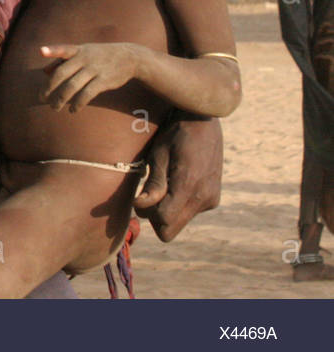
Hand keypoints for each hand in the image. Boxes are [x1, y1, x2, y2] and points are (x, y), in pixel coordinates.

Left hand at [39, 43, 143, 110]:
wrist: (129, 57)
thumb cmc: (100, 55)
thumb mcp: (83, 52)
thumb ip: (63, 60)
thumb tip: (44, 71)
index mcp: (78, 50)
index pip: (63, 49)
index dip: (52, 50)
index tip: (41, 51)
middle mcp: (84, 59)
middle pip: (62, 73)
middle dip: (49, 87)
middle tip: (41, 98)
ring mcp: (94, 69)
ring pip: (72, 86)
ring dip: (61, 99)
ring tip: (55, 107)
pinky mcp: (103, 81)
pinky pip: (86, 94)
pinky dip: (77, 104)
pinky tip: (73, 110)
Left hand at [134, 112, 222, 240]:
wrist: (204, 121)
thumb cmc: (175, 134)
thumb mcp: (159, 155)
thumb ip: (153, 183)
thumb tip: (141, 206)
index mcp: (189, 187)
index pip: (163, 221)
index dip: (146, 212)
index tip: (138, 195)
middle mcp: (204, 198)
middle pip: (171, 229)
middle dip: (155, 216)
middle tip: (147, 191)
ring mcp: (211, 199)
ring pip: (179, 222)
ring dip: (166, 209)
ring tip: (163, 181)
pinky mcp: (213, 198)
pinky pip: (189, 212)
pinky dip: (178, 203)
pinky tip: (175, 180)